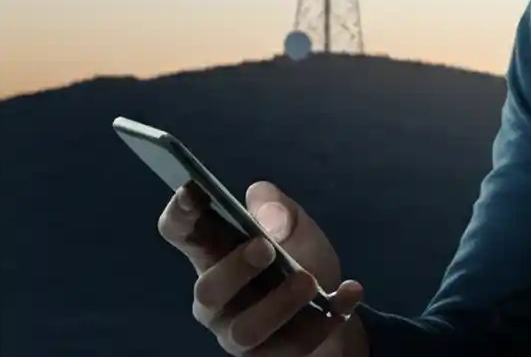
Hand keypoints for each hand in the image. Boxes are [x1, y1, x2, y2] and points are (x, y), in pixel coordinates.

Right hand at [157, 181, 367, 355]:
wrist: (329, 307)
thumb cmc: (298, 258)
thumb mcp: (294, 225)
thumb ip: (277, 209)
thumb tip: (269, 213)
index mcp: (214, 254)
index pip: (181, 234)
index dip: (181, 213)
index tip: (193, 189)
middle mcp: (217, 298)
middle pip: (208, 290)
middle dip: (235, 269)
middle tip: (266, 247)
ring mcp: (240, 333)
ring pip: (245, 330)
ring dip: (279, 304)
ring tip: (309, 280)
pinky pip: (296, 345)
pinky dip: (327, 318)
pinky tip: (350, 292)